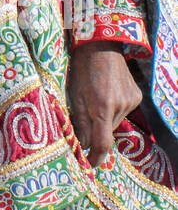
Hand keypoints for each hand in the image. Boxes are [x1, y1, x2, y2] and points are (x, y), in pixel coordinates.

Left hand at [67, 41, 142, 168]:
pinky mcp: (136, 96)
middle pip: (107, 133)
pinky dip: (113, 110)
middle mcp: (120, 106)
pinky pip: (123, 111)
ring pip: (115, 123)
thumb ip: (79, 122)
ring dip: (104, 120)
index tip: (89, 165)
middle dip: (95, 133)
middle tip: (84, 123)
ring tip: (94, 102)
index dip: (95, 158)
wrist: (100, 44)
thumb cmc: (81, 68)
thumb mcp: (74, 95)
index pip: (102, 144)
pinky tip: (105, 95)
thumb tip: (82, 146)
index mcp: (101, 107)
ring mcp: (131, 101)